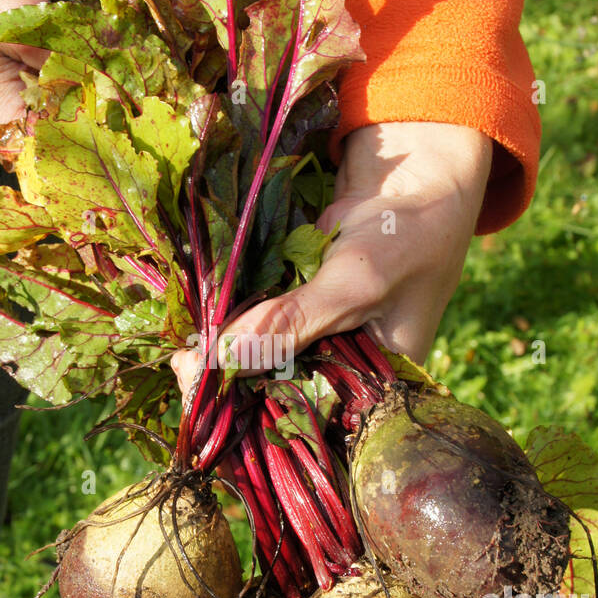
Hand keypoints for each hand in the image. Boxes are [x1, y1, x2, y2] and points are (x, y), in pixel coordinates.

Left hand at [172, 120, 491, 395]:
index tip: (209, 404)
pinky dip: (231, 319)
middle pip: (279, 389)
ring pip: (263, 355)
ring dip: (224, 352)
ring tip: (182, 354)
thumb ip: (294, 320)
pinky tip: (194, 327)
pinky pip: (259, 319)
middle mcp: (343, 367)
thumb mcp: (354, 284)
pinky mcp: (298, 302)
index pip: (310, 417)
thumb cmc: (406, 238)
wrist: (415, 180)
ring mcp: (318, 334)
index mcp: (372, 385)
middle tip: (186, 371)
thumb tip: (225, 354)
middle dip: (231, 383)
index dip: (258, 416)